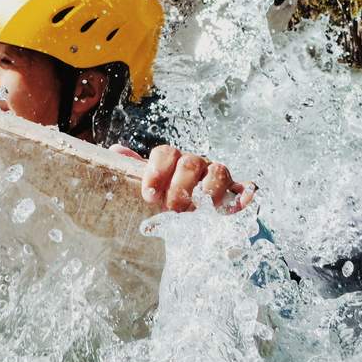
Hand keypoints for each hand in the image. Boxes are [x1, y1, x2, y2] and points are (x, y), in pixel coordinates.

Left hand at [133, 144, 255, 213]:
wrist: (184, 205)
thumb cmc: (163, 192)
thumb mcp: (146, 182)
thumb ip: (132, 167)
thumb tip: (116, 151)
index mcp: (172, 159)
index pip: (165, 153)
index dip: (156, 172)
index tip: (148, 195)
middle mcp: (195, 163)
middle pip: (190, 163)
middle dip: (180, 187)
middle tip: (172, 209)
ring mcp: (215, 176)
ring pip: (218, 172)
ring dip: (208, 191)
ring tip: (199, 210)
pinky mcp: (232, 192)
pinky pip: (242, 188)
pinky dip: (245, 193)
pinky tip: (243, 201)